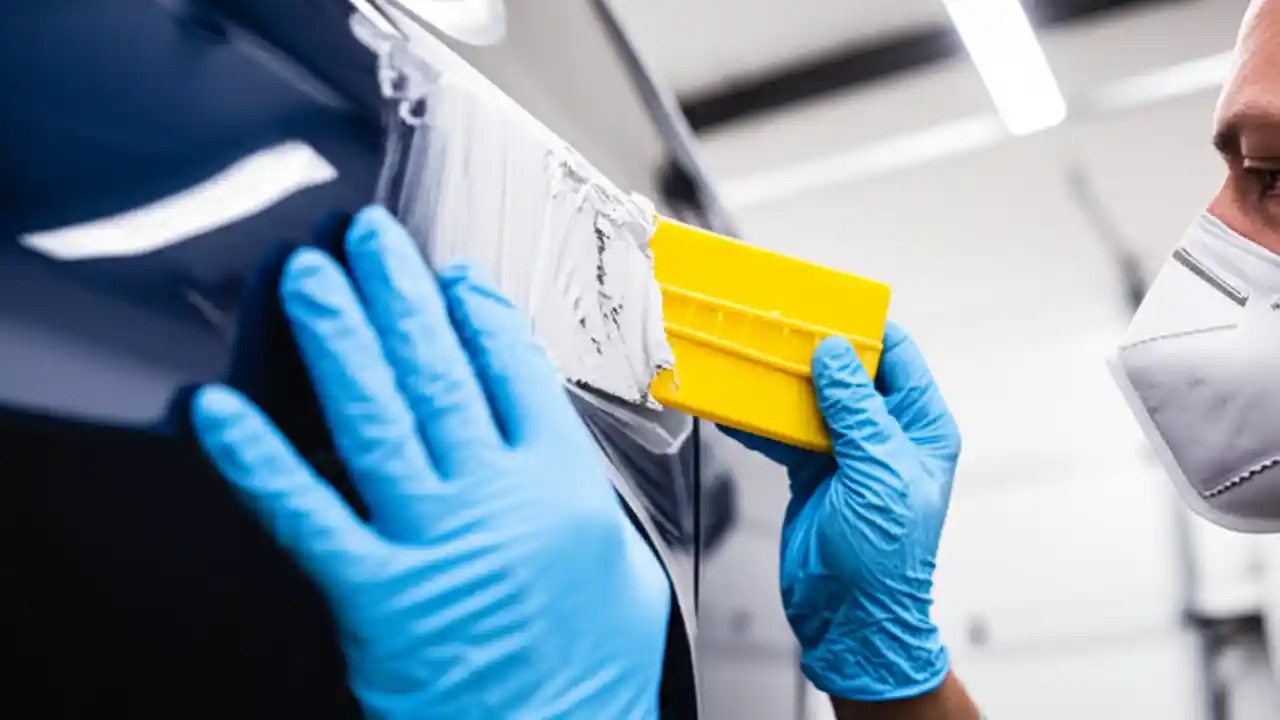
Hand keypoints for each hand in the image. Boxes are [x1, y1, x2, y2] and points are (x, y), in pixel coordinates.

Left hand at [190, 207, 669, 718]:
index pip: (514, 371)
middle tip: (366, 238)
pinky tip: (219, 414)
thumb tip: (547, 441)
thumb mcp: (626, 567)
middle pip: (438, 372)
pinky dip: (256, 461)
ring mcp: (434, 541)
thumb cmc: (593, 673)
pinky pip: (306, 516)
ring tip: (309, 278)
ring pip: (376, 418)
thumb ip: (583, 494)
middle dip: (398, 294)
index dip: (477, 313)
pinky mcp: (376, 594)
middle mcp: (497, 498)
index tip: (452, 278)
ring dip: (337, 338)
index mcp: (562, 486)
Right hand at [724, 324, 960, 701]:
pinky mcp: (813, 474)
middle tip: (777, 328)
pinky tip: (738, 408)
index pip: (897, 358)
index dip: (864, 330)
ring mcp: (847, 454)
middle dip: (812, 352)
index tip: (828, 306)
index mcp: (920, 428)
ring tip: (750, 360)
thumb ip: (856, 410)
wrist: (851, 619)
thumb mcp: (879, 472)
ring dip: (781, 384)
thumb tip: (836, 354)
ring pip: (812, 401)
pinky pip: (785, 435)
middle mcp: (885, 435)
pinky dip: (761, 422)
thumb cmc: (886, 558)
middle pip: (848, 374)